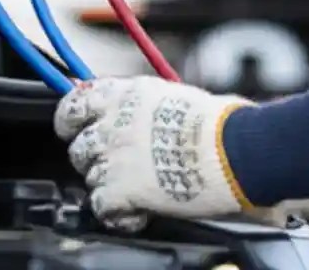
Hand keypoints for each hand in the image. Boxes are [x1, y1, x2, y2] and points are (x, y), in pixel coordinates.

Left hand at [53, 76, 308, 231]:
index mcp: (128, 94)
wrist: (236, 151)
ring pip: (91, 178)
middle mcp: (114, 121)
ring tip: (139, 192)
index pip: (75, 103)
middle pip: (79, 146)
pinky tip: (138, 213)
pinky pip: (101, 207)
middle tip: (118, 168)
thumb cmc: (223, 126)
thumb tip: (138, 120)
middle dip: (95, 160)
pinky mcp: (120, 188)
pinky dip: (118, 215)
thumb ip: (145, 109)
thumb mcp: (176, 98)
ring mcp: (114, 155)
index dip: (71, 121)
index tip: (73, 129)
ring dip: (111, 187)